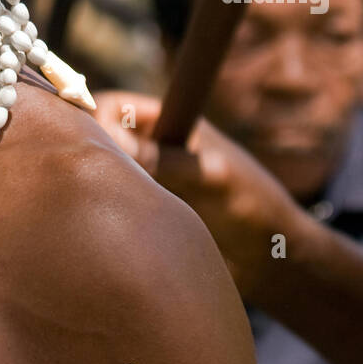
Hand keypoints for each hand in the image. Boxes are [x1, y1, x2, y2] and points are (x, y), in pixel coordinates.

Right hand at [94, 90, 303, 302]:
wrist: (272, 258)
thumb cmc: (253, 205)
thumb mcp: (212, 176)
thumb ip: (165, 159)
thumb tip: (112, 146)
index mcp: (170, 120)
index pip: (114, 106)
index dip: (98, 122)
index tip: (100, 153)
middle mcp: (153, 143)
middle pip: (99, 135)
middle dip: (91, 153)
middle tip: (93, 183)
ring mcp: (148, 176)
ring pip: (103, 169)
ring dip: (99, 183)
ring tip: (104, 207)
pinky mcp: (146, 209)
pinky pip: (113, 199)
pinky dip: (107, 206)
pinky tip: (110, 224)